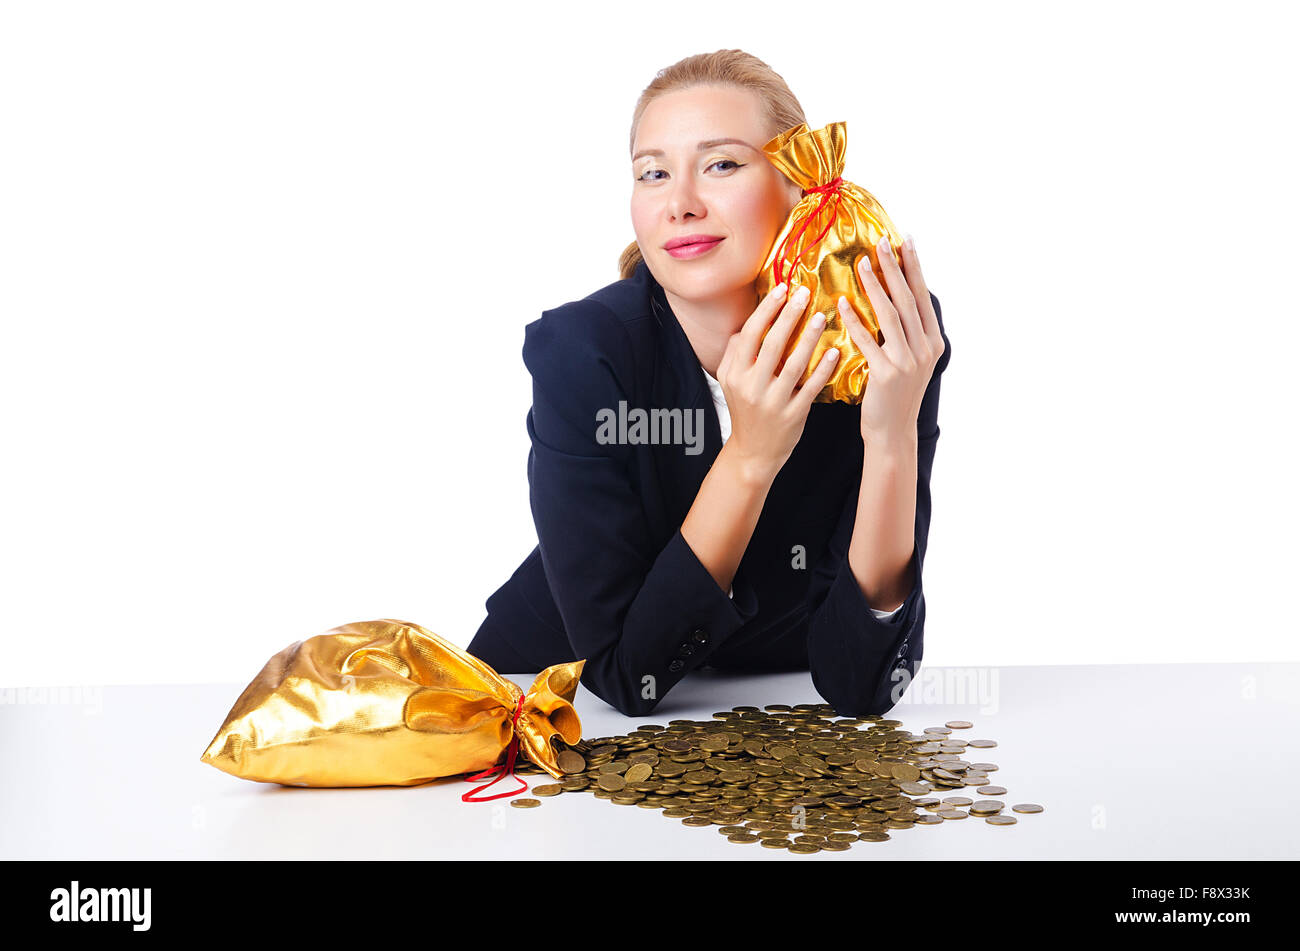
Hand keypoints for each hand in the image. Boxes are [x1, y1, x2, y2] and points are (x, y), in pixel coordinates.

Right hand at [716, 281, 840, 481]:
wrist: (753, 453)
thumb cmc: (746, 411)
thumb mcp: (730, 382)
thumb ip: (733, 353)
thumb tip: (745, 325)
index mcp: (735, 374)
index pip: (749, 334)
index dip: (766, 310)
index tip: (782, 289)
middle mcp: (751, 386)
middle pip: (771, 344)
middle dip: (789, 316)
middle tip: (805, 293)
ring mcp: (772, 402)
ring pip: (792, 364)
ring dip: (808, 338)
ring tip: (822, 316)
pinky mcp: (792, 416)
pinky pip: (810, 388)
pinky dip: (822, 370)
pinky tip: (834, 353)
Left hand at [837, 233, 945, 445]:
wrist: (892, 433)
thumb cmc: (895, 396)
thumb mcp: (911, 362)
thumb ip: (908, 333)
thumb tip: (894, 298)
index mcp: (933, 342)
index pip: (922, 297)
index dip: (914, 268)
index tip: (905, 241)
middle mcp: (924, 349)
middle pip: (908, 300)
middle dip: (895, 268)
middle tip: (882, 242)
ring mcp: (907, 362)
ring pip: (891, 316)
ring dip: (875, 287)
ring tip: (862, 263)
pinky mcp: (886, 374)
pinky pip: (868, 341)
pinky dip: (855, 321)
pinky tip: (843, 303)